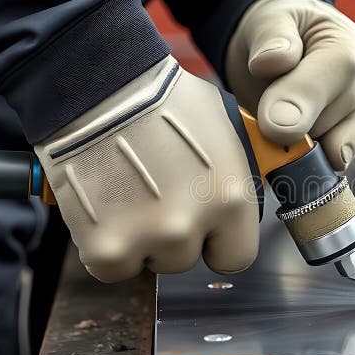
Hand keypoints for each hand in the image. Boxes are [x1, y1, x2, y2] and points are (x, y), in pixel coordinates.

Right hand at [35, 56, 258, 281]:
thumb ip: (236, 173)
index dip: (218, 242)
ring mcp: (147, 239)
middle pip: (186, 258)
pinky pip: (110, 268)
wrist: (96, 87)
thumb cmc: (162, 98)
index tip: (204, 229)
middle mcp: (191, 226)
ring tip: (127, 195)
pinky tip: (103, 209)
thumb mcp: (224, 130)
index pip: (236, 255)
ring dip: (139, 241)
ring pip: (149, 263)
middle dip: (173, 236)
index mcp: (230, 199)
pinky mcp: (103, 248)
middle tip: (154, 196)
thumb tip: (258, 187)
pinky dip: (104, 248)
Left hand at [225, 0, 354, 169]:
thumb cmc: (276, 27)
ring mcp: (353, 119)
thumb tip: (273, 64)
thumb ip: (273, 40)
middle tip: (259, 124)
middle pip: (329, 124)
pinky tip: (288, 172)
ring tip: (268, 133)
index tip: (271, 126)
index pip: (334, 81)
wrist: (278, 44)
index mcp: (349, 48)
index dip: (301, 103)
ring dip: (294, 150)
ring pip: (328, 151)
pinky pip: (326, 167)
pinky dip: (303, 172)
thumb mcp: (270, 19)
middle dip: (290, 129)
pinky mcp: (339, 144)